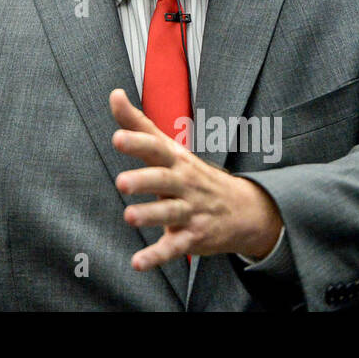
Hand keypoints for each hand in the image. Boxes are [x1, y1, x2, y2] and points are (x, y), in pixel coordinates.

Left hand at [109, 88, 281, 268]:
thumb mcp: (169, 147)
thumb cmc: (193, 174)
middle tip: (122, 182)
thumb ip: (139, 124)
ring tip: (129, 217)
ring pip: (169, 214)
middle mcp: (183, 184)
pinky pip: (173, 248)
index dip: (138, 142)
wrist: (244, 210)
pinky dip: (156, 256)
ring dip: (150, 215)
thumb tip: (114, 94)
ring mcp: (190, 211)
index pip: (156, 148)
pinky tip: (137, 263)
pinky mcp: (192, 238)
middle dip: (143, 180)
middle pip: (163, 180)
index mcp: (176, 160)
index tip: (118, 137)